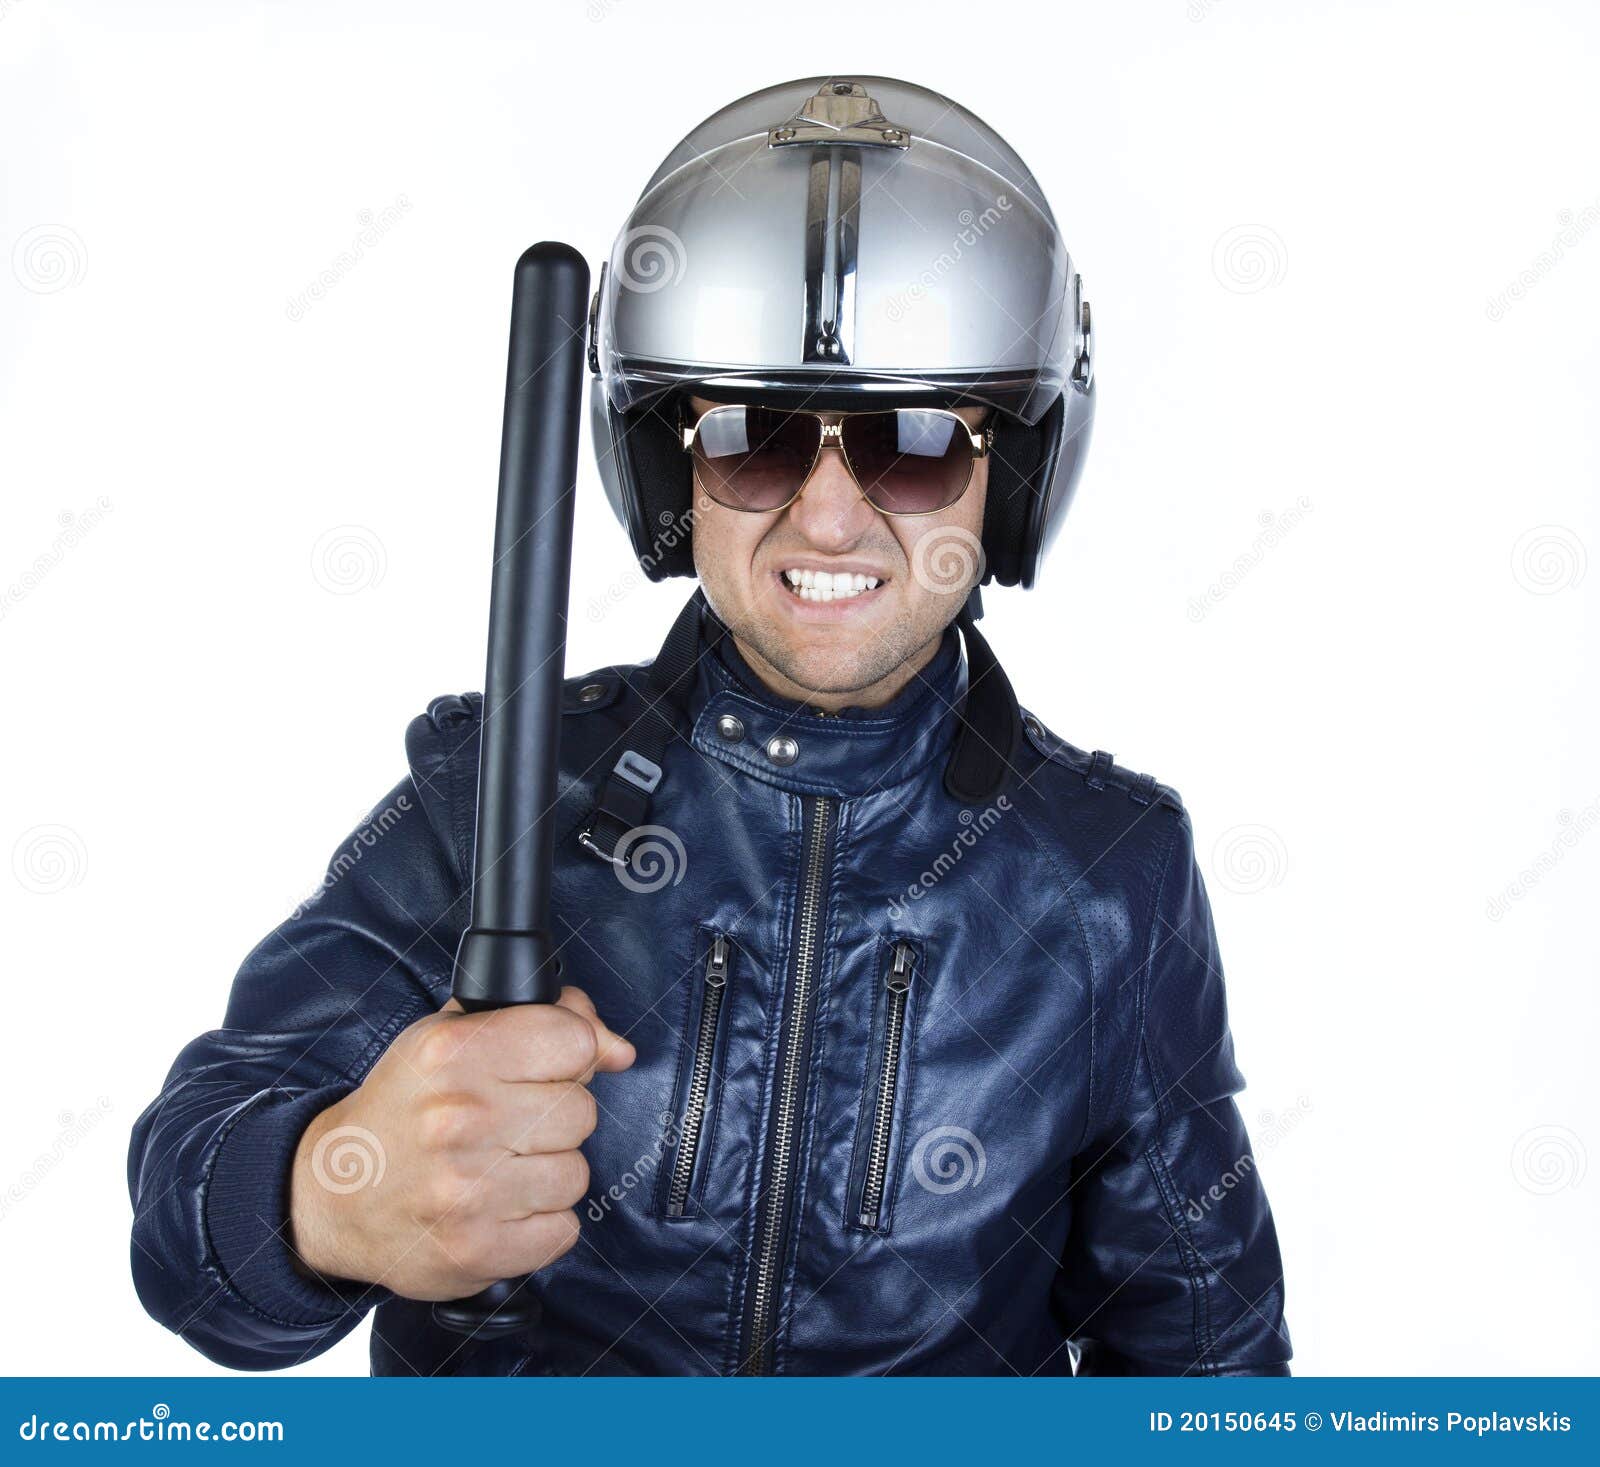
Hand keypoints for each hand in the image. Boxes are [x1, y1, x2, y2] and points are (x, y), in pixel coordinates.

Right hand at [288, 986, 635, 1300]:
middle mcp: (460, 1118)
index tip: (542, 1069)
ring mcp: (466, 1190)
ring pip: (576, 1174)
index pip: (574, 1040)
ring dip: (548, 1175)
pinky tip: (500, 1209)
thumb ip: (545, 1021)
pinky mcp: (473, 1251)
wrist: (334, 1192)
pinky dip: (539, 1225)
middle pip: (581, 1111)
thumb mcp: (457, 1037)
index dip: (569, 1056)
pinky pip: (562, 1231)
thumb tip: (620, 1050)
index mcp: (454, 1053)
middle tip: (509, 1126)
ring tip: (500, 1169)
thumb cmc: (406, 1109)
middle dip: (555, 1118)